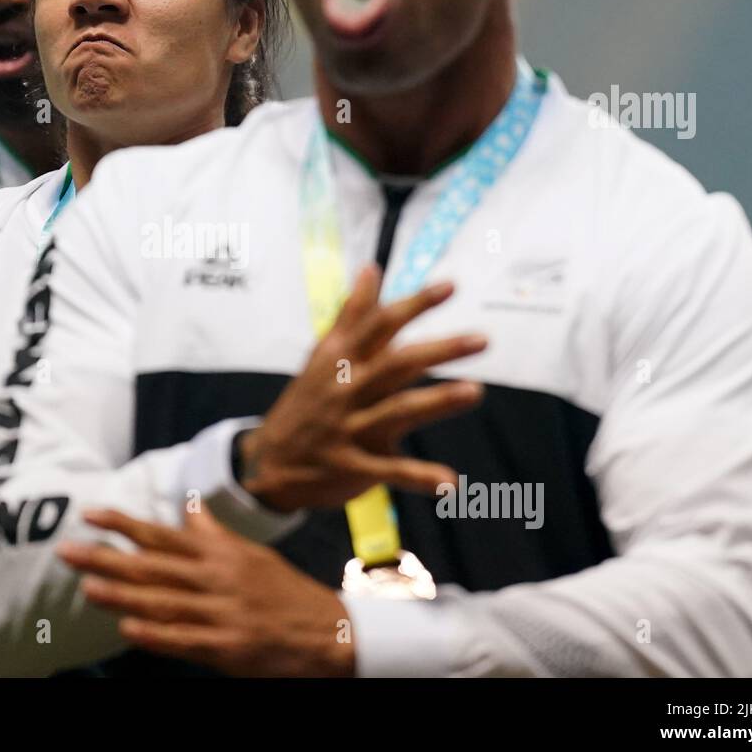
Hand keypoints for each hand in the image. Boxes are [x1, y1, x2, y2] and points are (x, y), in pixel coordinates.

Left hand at [60, 507, 355, 676]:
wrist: (330, 633)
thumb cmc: (285, 592)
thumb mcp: (251, 555)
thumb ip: (214, 534)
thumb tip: (188, 506)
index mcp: (220, 554)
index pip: (163, 534)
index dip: (124, 524)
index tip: (89, 513)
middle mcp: (218, 578)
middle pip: (153, 566)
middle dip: (107, 557)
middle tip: (67, 550)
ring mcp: (222, 613)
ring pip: (164, 602)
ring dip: (123, 594)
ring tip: (87, 587)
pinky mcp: (228, 647)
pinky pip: (185, 640)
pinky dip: (156, 634)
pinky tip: (128, 627)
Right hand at [239, 265, 484, 511]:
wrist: (268, 461)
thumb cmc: (308, 401)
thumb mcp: (324, 354)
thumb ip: (353, 313)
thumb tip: (372, 269)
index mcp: (342, 359)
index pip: (381, 325)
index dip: (415, 305)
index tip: (451, 286)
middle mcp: (347, 389)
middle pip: (397, 364)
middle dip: (440, 350)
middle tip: (482, 340)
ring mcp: (349, 428)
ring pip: (397, 411)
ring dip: (436, 402)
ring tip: (474, 391)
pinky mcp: (352, 466)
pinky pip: (390, 471)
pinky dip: (419, 477)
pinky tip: (451, 483)